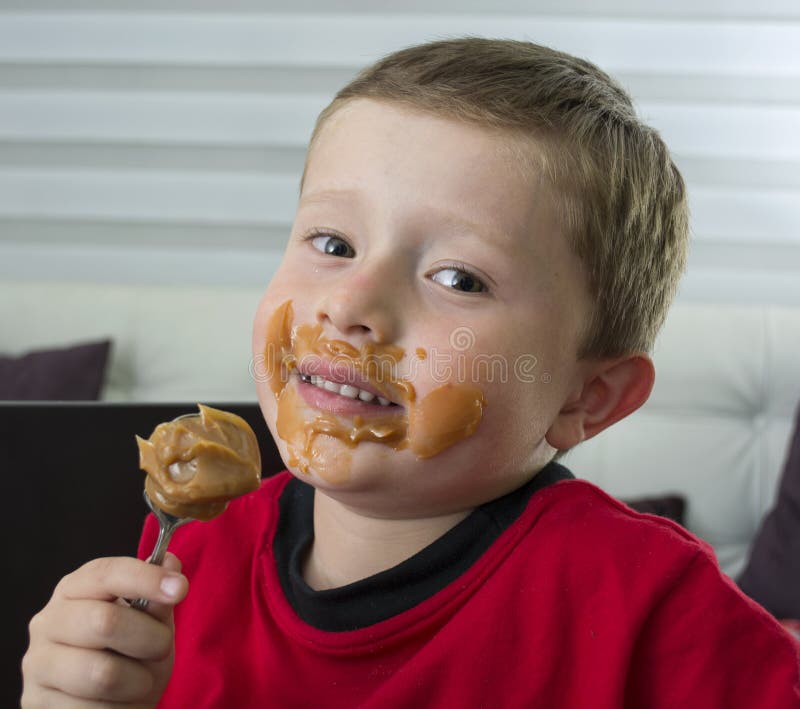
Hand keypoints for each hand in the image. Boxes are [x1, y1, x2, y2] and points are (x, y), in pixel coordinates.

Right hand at [21, 553, 187, 707]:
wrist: (109, 701)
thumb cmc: (131, 652)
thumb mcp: (151, 622)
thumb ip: (158, 597)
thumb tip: (170, 561)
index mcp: (75, 588)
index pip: (107, 573)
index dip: (146, 578)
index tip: (180, 589)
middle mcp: (48, 621)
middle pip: (105, 622)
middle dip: (150, 639)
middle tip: (162, 648)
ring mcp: (38, 663)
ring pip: (102, 673)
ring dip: (138, 681)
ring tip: (141, 680)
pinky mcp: (36, 702)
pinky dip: (122, 708)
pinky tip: (121, 701)